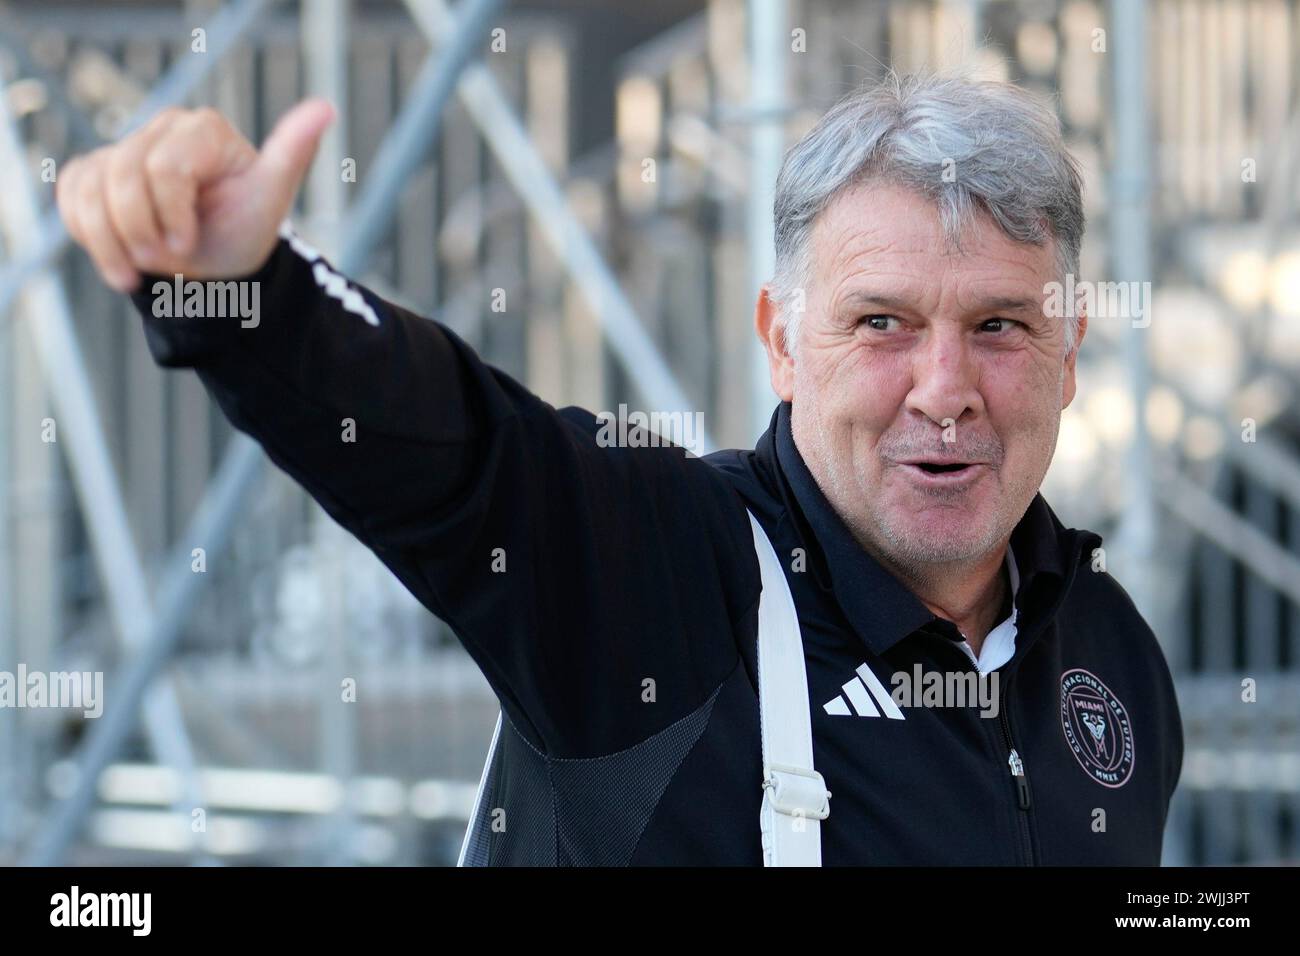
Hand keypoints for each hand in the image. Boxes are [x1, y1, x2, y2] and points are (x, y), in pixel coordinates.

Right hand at [56, 98, 335, 291]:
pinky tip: (121, 257)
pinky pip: (71, 199)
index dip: (170, 215)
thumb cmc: (244, 233)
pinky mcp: (93, 172)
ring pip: (89, 190)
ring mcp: (122, 149)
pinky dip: (91, 237)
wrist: (213, 269)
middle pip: (122, 180)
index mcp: (203, 129)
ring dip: (112, 243)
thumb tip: (325, 108)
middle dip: (142, 232)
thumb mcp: (271, 198)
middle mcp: (160, 129)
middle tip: (169, 257)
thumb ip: (292, 154)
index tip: (190, 242)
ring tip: (144, 267)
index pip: (163, 169)